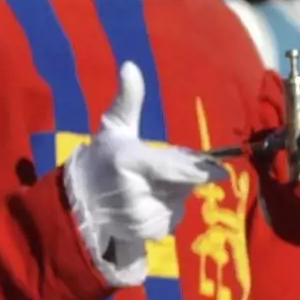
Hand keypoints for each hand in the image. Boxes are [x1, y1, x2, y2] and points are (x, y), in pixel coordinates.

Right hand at [56, 62, 223, 283]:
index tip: (221, 171)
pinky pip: (173, 218)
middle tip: (163, 169)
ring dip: (175, 193)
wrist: (78, 203)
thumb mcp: (113, 129)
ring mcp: (140, 216)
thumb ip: (128, 100)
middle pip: (183, 184)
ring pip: (180, 201)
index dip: (201, 171)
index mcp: (128, 161)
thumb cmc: (101, 160)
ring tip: (150, 186)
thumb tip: (131, 66)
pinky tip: (149, 203)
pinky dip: (168, 210)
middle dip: (185, 175)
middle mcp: (135, 192)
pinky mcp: (145, 233)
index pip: (174, 169)